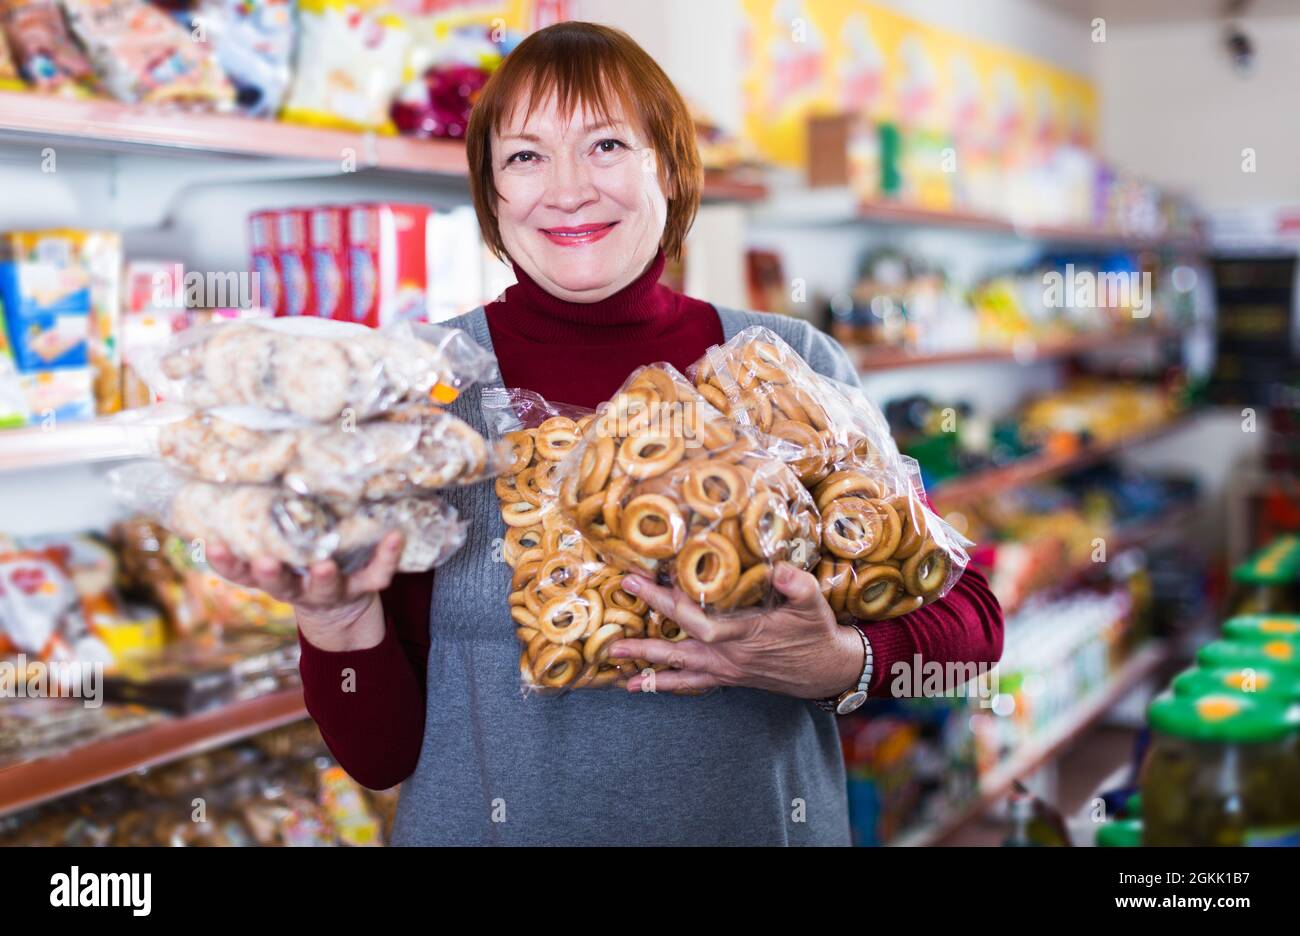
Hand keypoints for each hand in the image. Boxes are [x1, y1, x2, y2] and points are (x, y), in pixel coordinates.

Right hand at [206, 532, 405, 652]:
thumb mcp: (281, 545)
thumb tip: (247, 467)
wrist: (341, 607)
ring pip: (325, 586)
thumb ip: (267, 521)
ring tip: (324, 564)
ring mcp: (331, 589)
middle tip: (265, 562)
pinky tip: (395, 536)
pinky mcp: (363, 586)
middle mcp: (297, 586)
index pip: (241, 571)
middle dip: (271, 574)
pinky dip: (387, 556)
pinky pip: (377, 574)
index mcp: (272, 574)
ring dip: (324, 576)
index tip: (214, 544)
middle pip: (279, 584)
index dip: (226, 561)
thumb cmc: (302, 561)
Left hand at [608, 561, 865, 697]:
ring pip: (680, 670)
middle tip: (613, 637)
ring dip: (647, 667)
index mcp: (747, 634)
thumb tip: (779, 567)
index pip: (701, 622)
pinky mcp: (727, 677)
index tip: (647, 586)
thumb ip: (798, 584)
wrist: (827, 670)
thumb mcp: (815, 603)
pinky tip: (640, 685)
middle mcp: (731, 656)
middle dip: (646, 641)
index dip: (672, 607)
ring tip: (615, 664)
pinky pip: (691, 682)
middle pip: (680, 648)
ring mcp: (727, 670)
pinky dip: (665, 683)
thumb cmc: (818, 632)